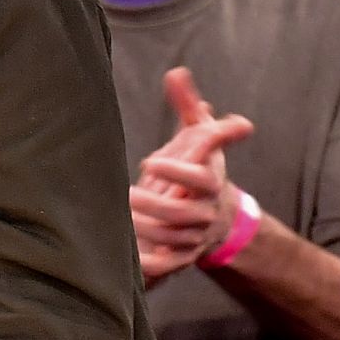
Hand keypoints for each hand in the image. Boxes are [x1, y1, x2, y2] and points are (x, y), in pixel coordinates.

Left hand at [130, 67, 252, 282]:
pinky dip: (152, 266)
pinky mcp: (185, 256)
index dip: (179, 173)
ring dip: (145, 231)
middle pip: (182, 214)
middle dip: (152, 206)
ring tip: (120, 220)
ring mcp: (196, 236)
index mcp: (212, 181)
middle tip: (124, 196)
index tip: (149, 161)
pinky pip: (171, 266)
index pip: (202, 180)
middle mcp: (207, 211)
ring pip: (172, 239)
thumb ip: (187, 107)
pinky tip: (131, 263)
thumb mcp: (198, 136)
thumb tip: (176, 73)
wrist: (219, 215)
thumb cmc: (200, 168)